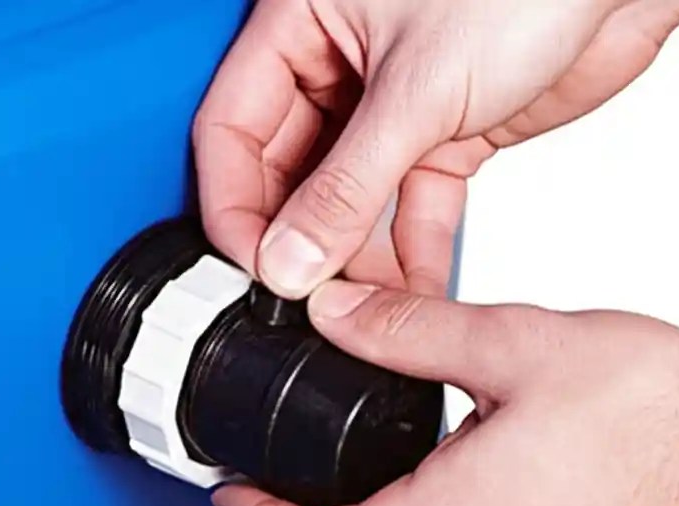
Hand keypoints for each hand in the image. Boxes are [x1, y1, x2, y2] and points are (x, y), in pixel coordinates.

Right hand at [193, 0, 678, 297]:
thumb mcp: (417, 89)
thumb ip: (347, 186)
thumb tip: (290, 259)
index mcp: (302, 22)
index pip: (232, 128)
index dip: (234, 203)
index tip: (252, 266)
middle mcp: (340, 63)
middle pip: (285, 170)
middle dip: (298, 238)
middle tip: (305, 294)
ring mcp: (393, 103)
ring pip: (347, 197)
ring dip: (355, 254)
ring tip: (362, 304)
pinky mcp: (446, 133)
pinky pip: (410, 205)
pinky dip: (414, 249)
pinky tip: (415, 289)